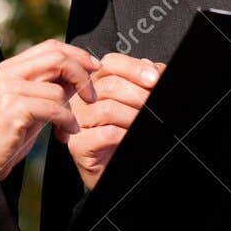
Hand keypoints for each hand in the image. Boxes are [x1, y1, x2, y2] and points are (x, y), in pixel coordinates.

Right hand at [0, 41, 98, 180]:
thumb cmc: (8, 133)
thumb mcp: (30, 103)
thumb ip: (49, 86)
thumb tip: (80, 74)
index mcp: (12, 67)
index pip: (51, 47)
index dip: (78, 54)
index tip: (96, 69)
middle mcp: (8, 73)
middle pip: (57, 58)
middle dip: (82, 76)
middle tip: (92, 96)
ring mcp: (8, 90)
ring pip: (57, 89)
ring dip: (73, 111)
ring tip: (71, 127)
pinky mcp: (12, 110)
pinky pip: (53, 108)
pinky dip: (67, 121)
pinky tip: (66, 133)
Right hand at [67, 54, 161, 192]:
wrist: (115, 166)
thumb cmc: (125, 133)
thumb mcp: (137, 102)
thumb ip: (144, 82)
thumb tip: (153, 68)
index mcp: (93, 83)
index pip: (110, 63)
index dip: (134, 68)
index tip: (155, 79)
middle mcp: (80, 98)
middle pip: (109, 84)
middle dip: (139, 95)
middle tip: (152, 105)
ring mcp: (76, 122)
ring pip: (108, 109)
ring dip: (134, 116)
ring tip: (143, 123)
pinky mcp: (78, 145)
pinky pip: (107, 134)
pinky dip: (125, 135)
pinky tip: (130, 137)